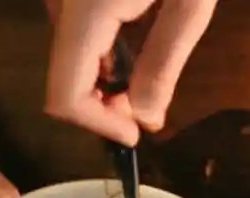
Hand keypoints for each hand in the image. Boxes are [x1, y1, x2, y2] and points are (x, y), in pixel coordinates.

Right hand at [44, 0, 217, 144]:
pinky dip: (99, 48)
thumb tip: (144, 117)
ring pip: (68, 56)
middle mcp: (60, 3)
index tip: (136, 133)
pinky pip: (75, 29)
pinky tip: (134, 36)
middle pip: (64, 78)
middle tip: (149, 105)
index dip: (99, 124)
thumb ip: (163, 62)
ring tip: (147, 70)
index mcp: (85, 11)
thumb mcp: (189, 3)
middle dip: (104, 103)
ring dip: (103, 76)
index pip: (66, 94)